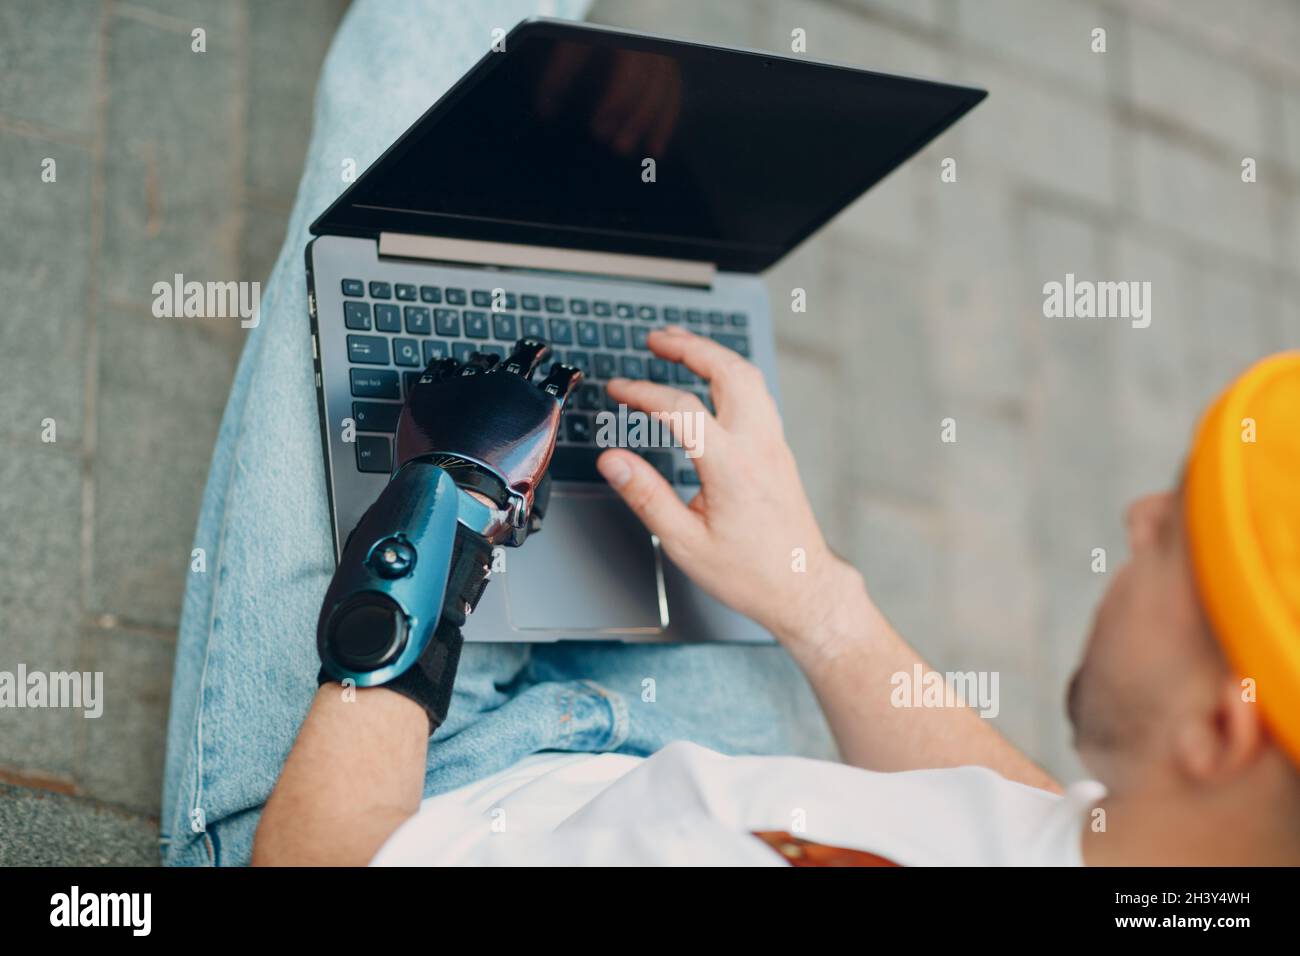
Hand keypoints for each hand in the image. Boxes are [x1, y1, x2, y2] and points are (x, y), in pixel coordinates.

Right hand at [597, 326, 861, 655]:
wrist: (802, 586)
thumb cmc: (750, 573)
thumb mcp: (685, 543)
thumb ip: (647, 497)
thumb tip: (614, 461)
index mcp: (732, 468)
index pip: (682, 410)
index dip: (643, 392)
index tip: (617, 389)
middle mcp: (758, 446)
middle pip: (728, 371)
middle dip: (689, 346)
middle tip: (656, 338)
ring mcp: (774, 444)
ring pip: (749, 376)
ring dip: (713, 354)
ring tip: (681, 345)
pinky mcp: (779, 449)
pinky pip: (758, 394)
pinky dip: (730, 374)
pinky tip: (714, 379)